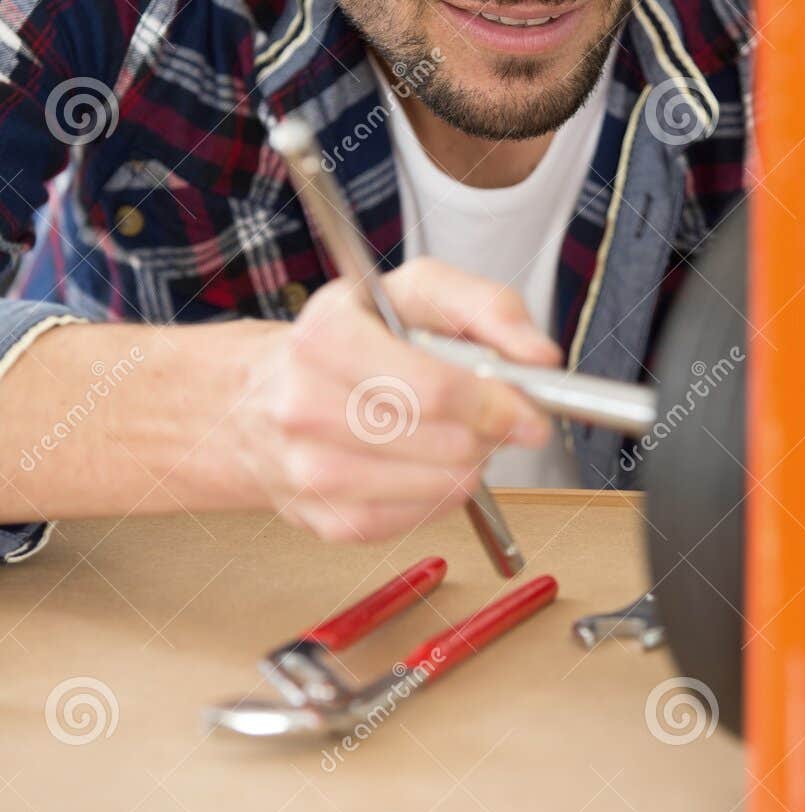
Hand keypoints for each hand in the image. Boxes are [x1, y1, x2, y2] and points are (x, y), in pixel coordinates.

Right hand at [237, 257, 559, 540]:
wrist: (258, 397)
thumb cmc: (349, 338)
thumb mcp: (411, 291)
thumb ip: (486, 305)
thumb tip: (540, 357)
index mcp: (326, 337)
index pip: (434, 388)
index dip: (497, 402)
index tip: (529, 406)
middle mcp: (305, 405)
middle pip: (445, 442)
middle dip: (489, 432)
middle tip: (494, 417)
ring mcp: (309, 471)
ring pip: (441, 486)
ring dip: (470, 463)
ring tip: (457, 436)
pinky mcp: (324, 520)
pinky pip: (419, 519)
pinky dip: (442, 494)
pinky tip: (430, 465)